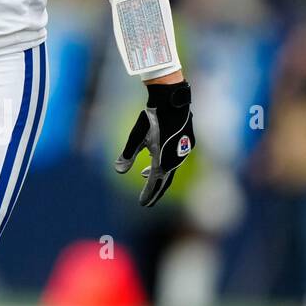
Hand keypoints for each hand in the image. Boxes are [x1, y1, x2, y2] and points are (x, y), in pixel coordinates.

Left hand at [114, 80, 194, 207]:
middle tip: (148, 202)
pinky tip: (155, 159)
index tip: (142, 204)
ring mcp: (183, 151)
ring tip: (145, 176)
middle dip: (155, 192)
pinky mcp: (187, 143)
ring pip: (170, 169)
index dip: (148, 194)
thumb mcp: (137, 136)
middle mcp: (175, 159)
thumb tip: (118, 171)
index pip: (154, 184)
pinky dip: (165, 164)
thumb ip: (128, 154)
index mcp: (162, 160)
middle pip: (165, 181)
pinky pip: (175, 159)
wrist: (173, 101)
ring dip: (159, 176)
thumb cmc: (153, 117)